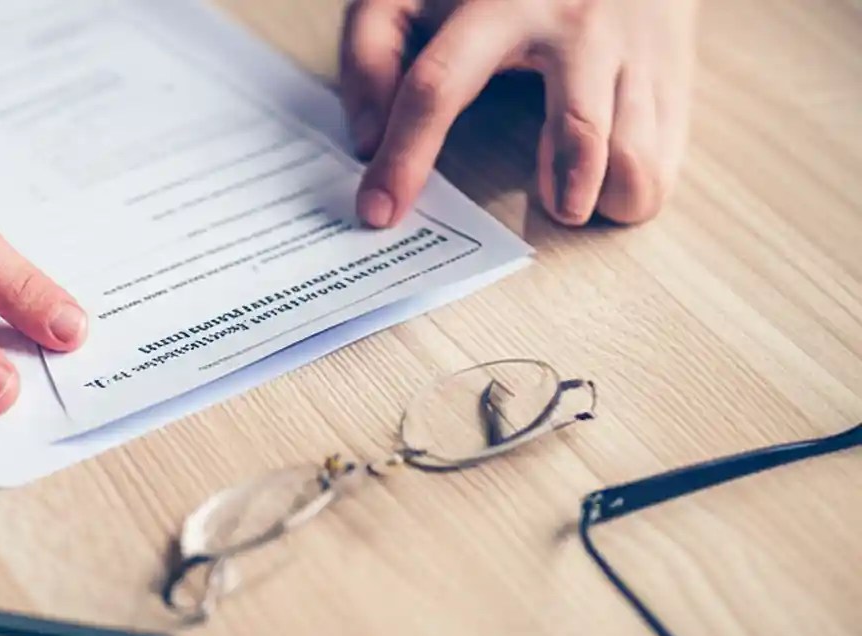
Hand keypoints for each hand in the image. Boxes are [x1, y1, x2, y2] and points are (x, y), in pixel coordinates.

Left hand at [340, 0, 696, 227]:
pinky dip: (634, 189)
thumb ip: (372, 54)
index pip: (440, 85)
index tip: (379, 211)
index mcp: (500, 3)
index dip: (405, 156)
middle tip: (543, 210)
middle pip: (579, 132)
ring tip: (571, 199)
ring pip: (637, 154)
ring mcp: (634, 50)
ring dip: (605, 198)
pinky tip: (604, 181)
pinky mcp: (672, 75)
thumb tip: (367, 139)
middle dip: (565, 189)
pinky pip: (666, 157)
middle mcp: (576, 26)